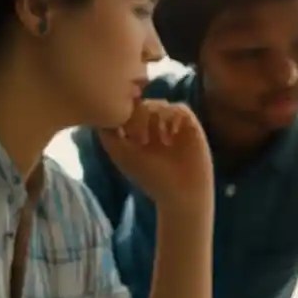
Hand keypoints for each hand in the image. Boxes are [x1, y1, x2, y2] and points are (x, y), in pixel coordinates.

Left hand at [99, 100, 213, 213]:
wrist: (181, 193)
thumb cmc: (151, 177)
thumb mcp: (121, 155)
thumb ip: (108, 134)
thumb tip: (106, 111)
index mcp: (138, 131)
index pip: (127, 110)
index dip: (125, 115)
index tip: (126, 135)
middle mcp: (155, 126)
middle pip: (142, 104)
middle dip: (139, 117)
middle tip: (142, 140)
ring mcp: (173, 125)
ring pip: (161, 104)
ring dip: (156, 118)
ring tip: (159, 141)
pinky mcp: (191, 126)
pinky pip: (180, 108)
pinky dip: (173, 118)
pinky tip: (171, 137)